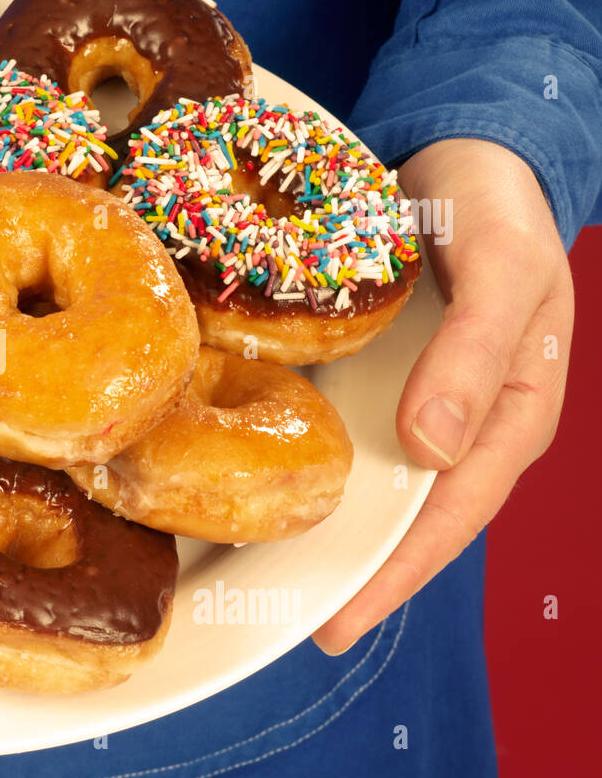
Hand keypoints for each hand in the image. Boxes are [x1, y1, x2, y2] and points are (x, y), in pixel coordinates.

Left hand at [312, 139, 573, 652]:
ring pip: (378, 483)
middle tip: (294, 624)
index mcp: (510, 412)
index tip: (341, 620)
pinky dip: (318, 465)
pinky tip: (271, 483)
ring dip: (331, 529)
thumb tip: (433, 450)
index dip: (398, 573)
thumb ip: (473, 355)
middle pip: (412, 517)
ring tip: (268, 576)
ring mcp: (422, 401)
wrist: (462, 153)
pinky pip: (350, 434)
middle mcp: (464, 420)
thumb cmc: (496, 208)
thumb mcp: (501, 271)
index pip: (452, 514)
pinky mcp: (382, 374)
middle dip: (360, 574)